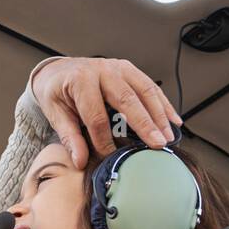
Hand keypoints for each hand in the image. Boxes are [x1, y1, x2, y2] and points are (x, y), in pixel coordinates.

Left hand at [31, 57, 182, 167]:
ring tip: (168, 137)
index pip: (96, 115)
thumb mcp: (55, 113)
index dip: (104, 139)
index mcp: (80, 80)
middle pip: (127, 99)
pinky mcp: (129, 70)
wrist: (58, 70)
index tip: (111, 157)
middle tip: (157, 144)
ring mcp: (118, 67)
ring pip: (144, 90)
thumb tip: (80, 161)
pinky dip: (163, 104)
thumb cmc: (57, 91)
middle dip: (144, 124)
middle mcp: (102, 70)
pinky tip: (173, 121)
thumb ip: (69, 137)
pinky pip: (150, 86)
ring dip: (159, 115)